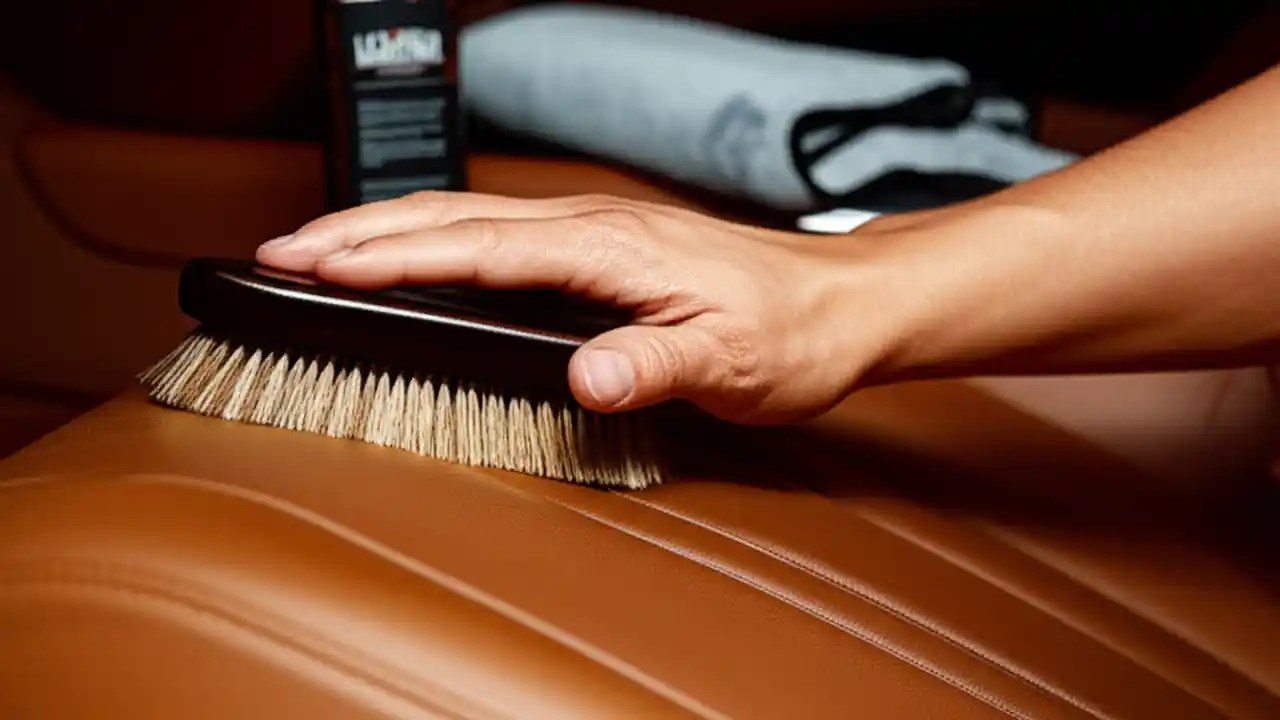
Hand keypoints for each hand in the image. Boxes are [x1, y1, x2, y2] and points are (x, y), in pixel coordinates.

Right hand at [256, 192, 896, 423]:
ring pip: (466, 218)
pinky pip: (496, 233)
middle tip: (279, 251)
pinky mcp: (602, 247)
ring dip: (386, 229)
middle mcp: (592, 226)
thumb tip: (584, 375)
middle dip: (358, 231)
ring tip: (319, 247)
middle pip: (451, 217)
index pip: (474, 248)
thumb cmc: (788, 332)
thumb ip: (654, 366)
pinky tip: (416, 254)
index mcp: (609, 247)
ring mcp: (594, 231)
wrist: (840, 306)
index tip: (315, 266)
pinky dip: (436, 239)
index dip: (389, 259)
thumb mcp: (729, 363)